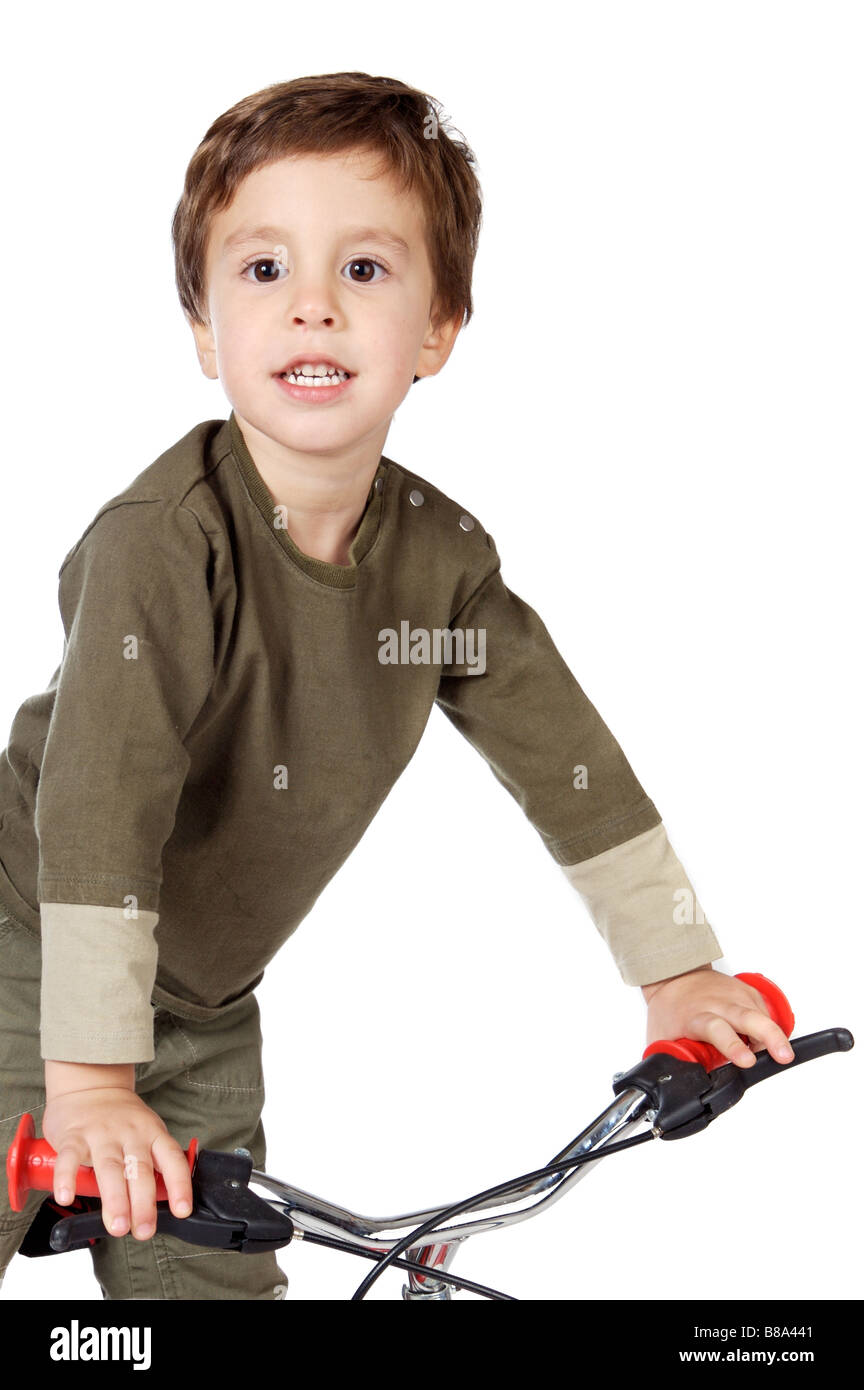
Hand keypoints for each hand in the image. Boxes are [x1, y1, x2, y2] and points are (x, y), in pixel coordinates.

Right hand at [42, 1087, 194, 1240]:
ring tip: (117, 1225)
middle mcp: (130, 1133)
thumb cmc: (122, 1118)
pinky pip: (70, 1157)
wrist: (91, 1082)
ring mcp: (101, 1133)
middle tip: (143, 1230)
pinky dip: (67, 1177)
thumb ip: (152, 1165)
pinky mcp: (73, 1135)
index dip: (179, 1185)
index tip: (182, 1211)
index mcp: (152, 1133)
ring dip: (114, 1199)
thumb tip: (161, 1204)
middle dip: (143, 1203)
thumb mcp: (147, 1132)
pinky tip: (66, 1196)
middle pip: (139, 1170)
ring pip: (110, 1167)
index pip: (172, 1159)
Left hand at [642, 965, 794, 1067]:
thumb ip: (675, 1061)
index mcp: (697, 1016)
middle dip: (770, 1037)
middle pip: (749, 1017)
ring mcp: (736, 995)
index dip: (733, 1046)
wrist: (675, 975)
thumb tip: (680, 1084)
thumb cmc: (671, 1008)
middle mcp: (719, 1004)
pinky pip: (766, 1013)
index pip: (717, 1029)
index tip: (746, 1061)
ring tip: (778, 1053)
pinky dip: (769, 1029)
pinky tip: (762, 1039)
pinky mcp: (749, 993)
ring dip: (773, 1037)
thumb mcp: (664, 1037)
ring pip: (762, 1015)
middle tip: (784, 1056)